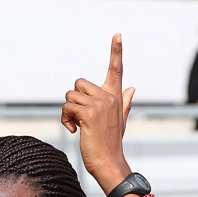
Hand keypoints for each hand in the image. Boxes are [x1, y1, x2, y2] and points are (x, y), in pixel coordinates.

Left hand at [61, 34, 134, 187]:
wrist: (109, 163)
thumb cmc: (111, 144)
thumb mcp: (120, 121)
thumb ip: (125, 102)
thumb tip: (132, 87)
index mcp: (116, 97)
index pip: (116, 70)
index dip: (116, 51)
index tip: (117, 34)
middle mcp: (110, 97)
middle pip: (79, 83)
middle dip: (73, 100)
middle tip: (77, 117)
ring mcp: (100, 105)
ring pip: (70, 96)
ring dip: (66, 112)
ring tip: (76, 126)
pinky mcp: (89, 114)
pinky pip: (67, 107)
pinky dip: (65, 119)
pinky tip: (73, 130)